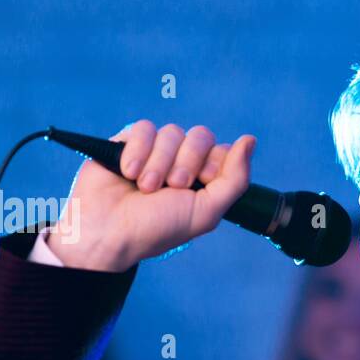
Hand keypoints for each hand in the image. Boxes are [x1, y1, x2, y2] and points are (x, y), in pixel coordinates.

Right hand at [47, 120, 255, 271]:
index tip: (199, 184)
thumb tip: (250, 140)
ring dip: (159, 163)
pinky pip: (143, 128)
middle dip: (187, 163)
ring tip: (145, 187)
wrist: (109, 232)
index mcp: (203, 178)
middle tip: (171, 187)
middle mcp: (181, 162)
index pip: (222, 150)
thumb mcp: (206, 211)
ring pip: (171, 132)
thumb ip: (235, 179)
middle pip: (200, 136)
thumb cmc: (158, 228)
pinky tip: (128, 172)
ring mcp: (155, 151)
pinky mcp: (127, 142)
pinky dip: (137, 151)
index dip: (213, 164)